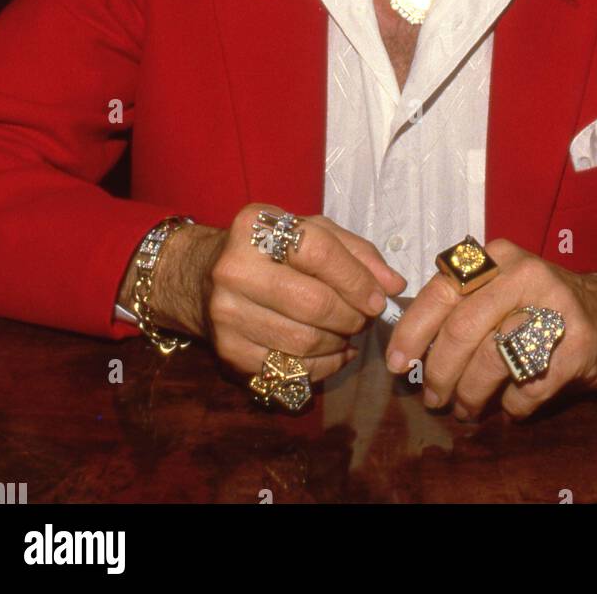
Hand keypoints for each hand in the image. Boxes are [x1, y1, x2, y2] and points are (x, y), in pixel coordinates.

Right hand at [149, 206, 405, 384]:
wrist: (202, 277)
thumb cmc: (269, 250)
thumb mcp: (308, 232)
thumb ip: (356, 252)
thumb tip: (394, 285)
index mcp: (255, 227)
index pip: (318, 252)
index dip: (356, 279)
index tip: (378, 299)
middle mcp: (235, 269)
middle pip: (313, 303)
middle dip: (352, 316)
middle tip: (364, 318)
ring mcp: (227, 314)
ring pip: (304, 341)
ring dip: (339, 342)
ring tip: (347, 332)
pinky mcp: (227, 352)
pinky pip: (289, 369)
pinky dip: (322, 366)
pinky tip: (332, 353)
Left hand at [384, 241, 596, 419]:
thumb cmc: (543, 303)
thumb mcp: (503, 286)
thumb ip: (462, 304)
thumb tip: (409, 348)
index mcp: (498, 258)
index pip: (441, 292)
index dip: (413, 332)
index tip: (398, 363)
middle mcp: (525, 274)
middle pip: (463, 330)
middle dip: (439, 373)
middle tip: (432, 398)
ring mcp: (555, 309)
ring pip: (492, 360)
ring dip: (471, 396)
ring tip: (466, 410)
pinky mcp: (577, 346)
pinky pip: (528, 388)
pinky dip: (512, 406)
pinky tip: (513, 404)